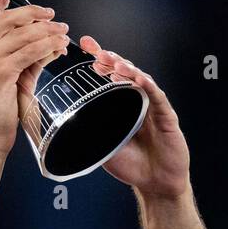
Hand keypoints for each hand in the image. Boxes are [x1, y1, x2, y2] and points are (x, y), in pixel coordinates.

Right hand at [0, 0, 70, 158]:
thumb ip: (15, 53)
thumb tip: (42, 38)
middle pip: (4, 18)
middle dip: (31, 12)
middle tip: (50, 14)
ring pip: (20, 33)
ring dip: (45, 29)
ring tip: (61, 31)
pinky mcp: (0, 73)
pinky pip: (29, 50)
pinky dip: (47, 45)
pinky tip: (58, 45)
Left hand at [81, 36, 190, 197]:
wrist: (156, 184)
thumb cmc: (132, 165)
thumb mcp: (102, 146)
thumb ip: (89, 132)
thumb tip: (61, 123)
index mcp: (120, 105)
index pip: (108, 77)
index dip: (98, 59)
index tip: (84, 45)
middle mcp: (136, 100)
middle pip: (123, 72)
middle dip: (109, 59)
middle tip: (95, 51)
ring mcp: (152, 106)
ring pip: (139, 80)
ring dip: (126, 69)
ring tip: (112, 62)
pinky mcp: (166, 115)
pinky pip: (156, 96)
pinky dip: (147, 85)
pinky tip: (138, 77)